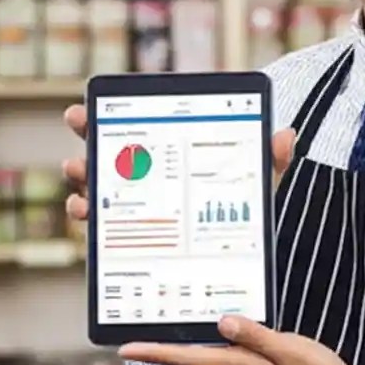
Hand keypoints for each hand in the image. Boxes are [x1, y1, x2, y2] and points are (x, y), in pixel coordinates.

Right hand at [61, 103, 296, 221]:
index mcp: (167, 152)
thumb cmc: (244, 205)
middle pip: (104, 154)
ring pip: (98, 190)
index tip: (83, 111)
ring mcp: (134, 206)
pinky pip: (104, 228)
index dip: (100, 116)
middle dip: (85, 144)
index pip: (129, 126)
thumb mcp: (258, 181)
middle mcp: (143, 176)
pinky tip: (89, 219)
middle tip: (78, 136)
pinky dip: (92, 222)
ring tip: (80, 181)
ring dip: (83, 183)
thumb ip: (270, 158)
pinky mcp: (132, 237)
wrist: (239, 252)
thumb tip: (286, 136)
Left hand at [118, 315, 358, 364]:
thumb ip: (256, 337)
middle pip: (192, 357)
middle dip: (162, 348)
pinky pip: (231, 357)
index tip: (126, 348)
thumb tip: (222, 321)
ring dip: (185, 347)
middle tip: (134, 338)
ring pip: (210, 357)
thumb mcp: (291, 353)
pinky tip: (216, 336)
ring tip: (164, 333)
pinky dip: (215, 346)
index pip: (188, 357)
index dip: (156, 351)